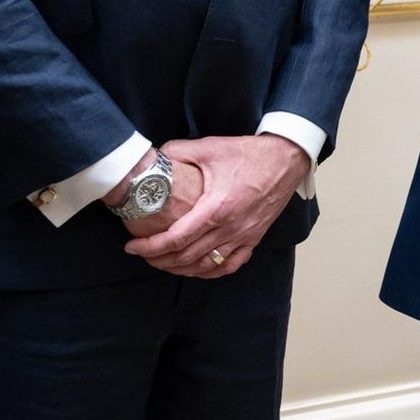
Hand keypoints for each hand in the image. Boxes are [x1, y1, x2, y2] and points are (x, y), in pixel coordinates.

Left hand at [123, 134, 309, 278]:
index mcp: (216, 208)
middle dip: (159, 260)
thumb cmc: (249, 153)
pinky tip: (197, 269)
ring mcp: (244, 236)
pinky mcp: (254, 238)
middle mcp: (230, 228)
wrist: (287, 159)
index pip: (176, 239)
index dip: (150, 247)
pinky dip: (210, 272)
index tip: (132, 246)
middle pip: (186, 258)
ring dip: (181, 269)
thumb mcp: (210, 147)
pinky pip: (230, 265)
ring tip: (163, 263)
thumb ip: (178, 151)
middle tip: (142, 255)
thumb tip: (154, 156)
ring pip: (206, 266)